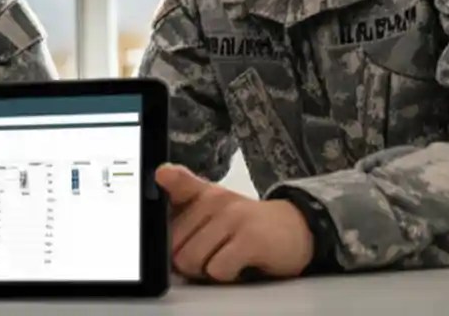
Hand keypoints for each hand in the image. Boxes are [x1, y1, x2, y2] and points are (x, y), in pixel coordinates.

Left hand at [156, 163, 313, 282]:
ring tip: (225, 257)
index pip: (175, 181)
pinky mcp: (250, 238)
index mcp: (201, 193)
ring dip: (206, 270)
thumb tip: (154, 227)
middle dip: (188, 260)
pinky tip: (240, 263)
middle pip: (173, 245)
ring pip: (191, 260)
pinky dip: (227, 276)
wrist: (294, 230)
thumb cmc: (244, 226)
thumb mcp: (211, 214)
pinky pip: (217, 270)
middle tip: (211, 251)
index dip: (165, 179)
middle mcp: (215, 199)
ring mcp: (233, 217)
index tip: (161, 173)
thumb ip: (180, 215)